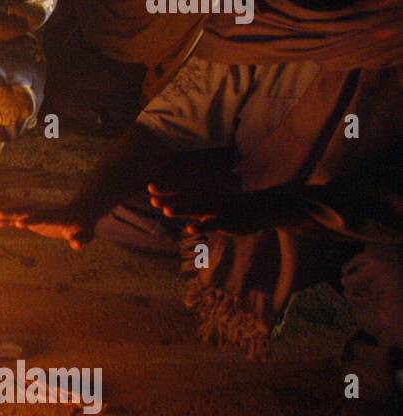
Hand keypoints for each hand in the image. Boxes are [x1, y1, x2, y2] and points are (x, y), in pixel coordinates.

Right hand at [0, 202, 100, 249]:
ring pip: (21, 212)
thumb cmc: (85, 225)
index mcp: (57, 217)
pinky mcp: (36, 219)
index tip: (19, 223)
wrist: (82, 212)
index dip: (32, 221)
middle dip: (12, 213)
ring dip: (7, 214)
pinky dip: (9, 220)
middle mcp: (46, 213)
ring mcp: (40, 214)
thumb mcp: (87, 234)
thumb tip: (75, 244)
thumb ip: (81, 239)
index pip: (43, 218)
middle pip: (27, 211)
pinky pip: (20, 218)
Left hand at [147, 183, 291, 235]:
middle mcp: (211, 201)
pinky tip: (190, 228)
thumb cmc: (236, 207)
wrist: (265, 207)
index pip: (183, 192)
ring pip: (199, 210)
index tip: (149, 187)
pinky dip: (202, 225)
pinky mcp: (229, 222)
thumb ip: (198, 210)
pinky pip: (214, 224)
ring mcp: (220, 210)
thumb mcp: (216, 206)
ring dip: (183, 210)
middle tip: (152, 199)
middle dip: (170, 199)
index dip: (167, 190)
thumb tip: (183, 210)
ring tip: (166, 211)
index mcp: (207, 196)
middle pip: (187, 199)